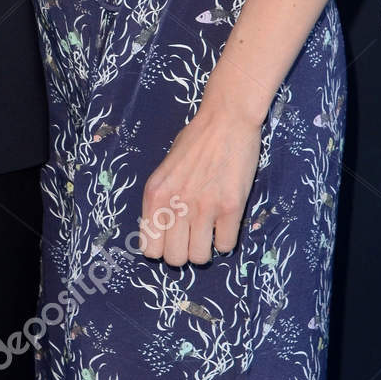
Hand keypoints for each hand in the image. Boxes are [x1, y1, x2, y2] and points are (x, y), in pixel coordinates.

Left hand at [140, 107, 261, 267]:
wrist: (226, 119)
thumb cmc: (195, 141)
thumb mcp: (165, 169)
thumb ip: (162, 199)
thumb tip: (164, 232)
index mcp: (155, 194)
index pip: (149, 249)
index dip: (163, 248)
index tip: (173, 238)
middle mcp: (175, 204)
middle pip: (175, 259)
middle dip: (184, 252)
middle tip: (193, 236)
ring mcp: (203, 207)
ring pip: (200, 258)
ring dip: (206, 248)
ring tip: (210, 229)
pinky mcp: (231, 207)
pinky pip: (226, 246)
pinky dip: (226, 239)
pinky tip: (225, 222)